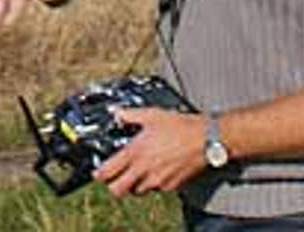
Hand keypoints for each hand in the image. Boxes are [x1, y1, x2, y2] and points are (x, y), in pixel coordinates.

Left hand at [94, 108, 208, 196]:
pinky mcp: (170, 186)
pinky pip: (156, 190)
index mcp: (135, 152)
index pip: (107, 172)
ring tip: (138, 172)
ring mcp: (157, 181)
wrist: (205, 140)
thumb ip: (130, 115)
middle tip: (115, 177)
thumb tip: (118, 113)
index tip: (98, 173)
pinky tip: (156, 170)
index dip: (99, 174)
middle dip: (113, 185)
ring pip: (137, 191)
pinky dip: (153, 183)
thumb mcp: (152, 114)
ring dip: (134, 184)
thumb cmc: (181, 126)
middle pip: (118, 191)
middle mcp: (144, 169)